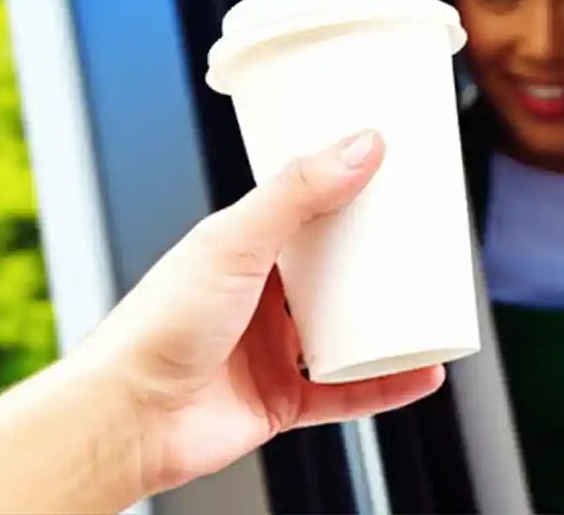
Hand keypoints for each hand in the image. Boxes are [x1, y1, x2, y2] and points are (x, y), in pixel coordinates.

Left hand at [77, 130, 444, 496]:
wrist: (129, 416)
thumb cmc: (157, 325)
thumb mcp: (235, 241)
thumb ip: (298, 193)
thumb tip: (360, 146)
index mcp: (240, 250)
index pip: (303, 211)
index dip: (347, 195)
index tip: (392, 177)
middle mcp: (256, 298)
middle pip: (332, 274)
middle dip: (378, 262)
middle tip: (425, 242)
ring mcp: (269, 350)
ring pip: (345, 332)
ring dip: (389, 324)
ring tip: (434, 306)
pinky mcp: (282, 400)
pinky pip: (348, 392)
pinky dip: (387, 386)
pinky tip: (422, 374)